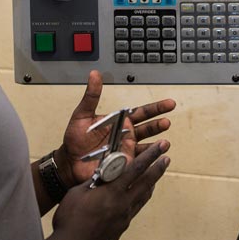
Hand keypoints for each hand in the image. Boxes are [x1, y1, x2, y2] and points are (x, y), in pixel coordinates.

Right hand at [52, 139, 170, 239]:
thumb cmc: (70, 221)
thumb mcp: (77, 193)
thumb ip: (93, 182)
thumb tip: (104, 173)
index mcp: (112, 192)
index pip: (136, 169)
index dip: (150, 156)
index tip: (161, 147)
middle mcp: (123, 204)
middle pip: (146, 182)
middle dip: (158, 168)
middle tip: (167, 158)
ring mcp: (124, 217)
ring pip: (143, 196)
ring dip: (151, 183)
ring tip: (156, 175)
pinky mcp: (121, 227)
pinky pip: (135, 208)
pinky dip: (141, 197)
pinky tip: (138, 196)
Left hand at [57, 70, 175, 185]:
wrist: (69, 162)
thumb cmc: (75, 139)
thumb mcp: (82, 114)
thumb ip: (92, 96)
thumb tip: (94, 75)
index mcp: (120, 121)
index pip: (141, 112)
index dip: (156, 108)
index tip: (169, 104)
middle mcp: (126, 135)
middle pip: (147, 129)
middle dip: (158, 125)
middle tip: (166, 122)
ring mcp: (126, 150)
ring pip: (146, 146)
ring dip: (156, 145)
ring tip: (164, 143)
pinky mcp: (123, 164)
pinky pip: (137, 162)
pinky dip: (147, 161)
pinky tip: (154, 159)